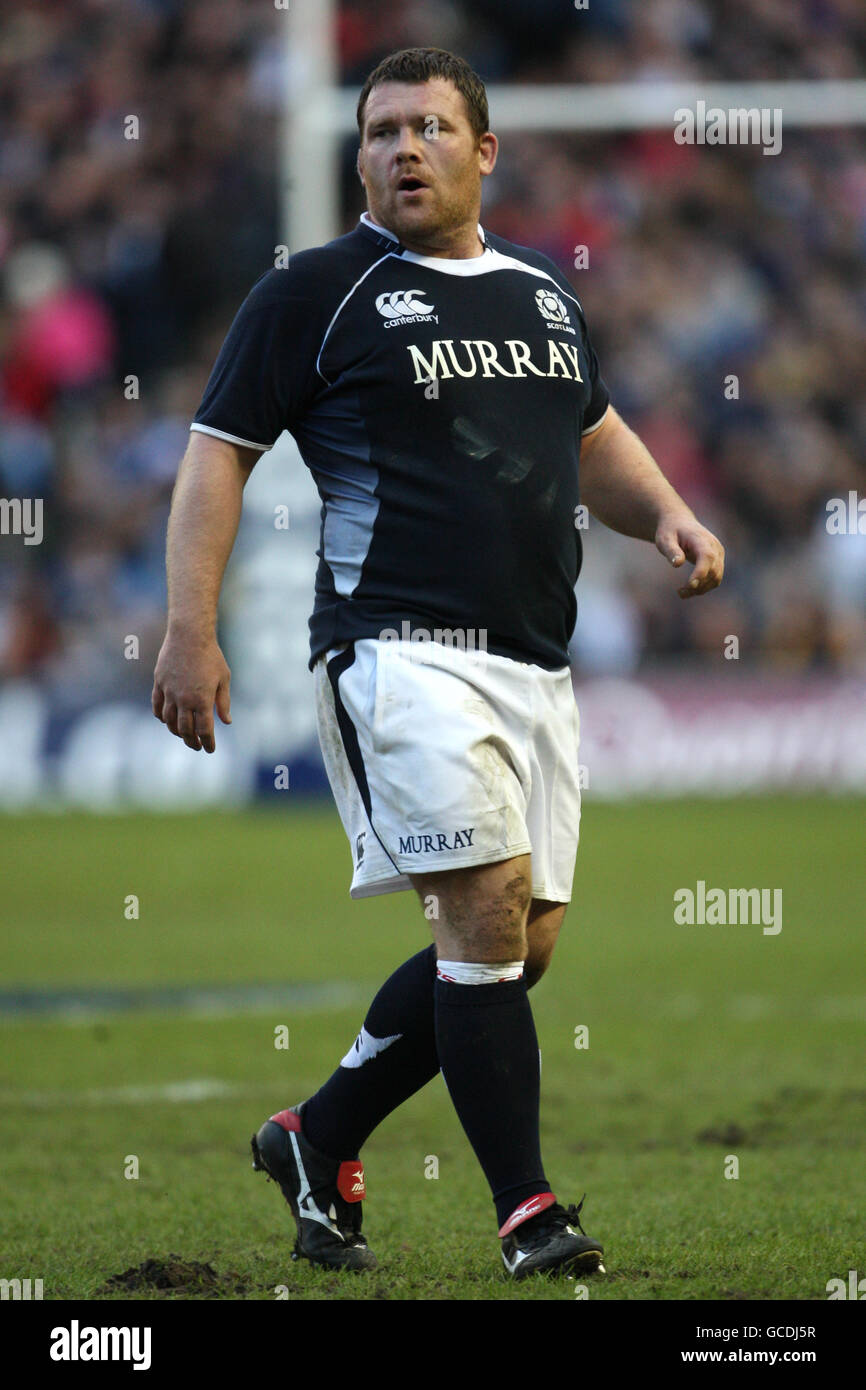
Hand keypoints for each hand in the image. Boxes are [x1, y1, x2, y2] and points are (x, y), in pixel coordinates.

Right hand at [152, 629, 231, 751]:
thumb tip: (226, 722)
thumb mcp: (224, 679)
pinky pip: (157, 706)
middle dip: (192, 742)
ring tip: (183, 735)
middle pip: (185, 730)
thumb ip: (223, 702)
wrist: (189, 635)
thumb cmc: (211, 656)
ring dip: (176, 732)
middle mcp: (184, 699)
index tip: (210, 749)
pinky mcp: (159, 683)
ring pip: (169, 721)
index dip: (207, 742)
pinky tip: (166, 721)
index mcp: (202, 700)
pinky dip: (161, 717)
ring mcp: (169, 692)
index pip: (204, 730)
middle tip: (197, 746)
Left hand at [655, 515, 724, 597]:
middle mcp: (714, 547)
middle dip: (698, 585)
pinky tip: (690, 590)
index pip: (707, 557)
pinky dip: (704, 587)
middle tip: (680, 592)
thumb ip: (671, 550)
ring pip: (716, 578)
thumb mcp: (665, 539)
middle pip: (713, 571)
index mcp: (702, 539)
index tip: (690, 585)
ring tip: (681, 593)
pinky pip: (715, 578)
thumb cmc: (670, 531)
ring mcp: (718, 554)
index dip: (701, 572)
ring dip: (701, 589)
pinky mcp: (718, 561)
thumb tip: (678, 564)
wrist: (679, 523)